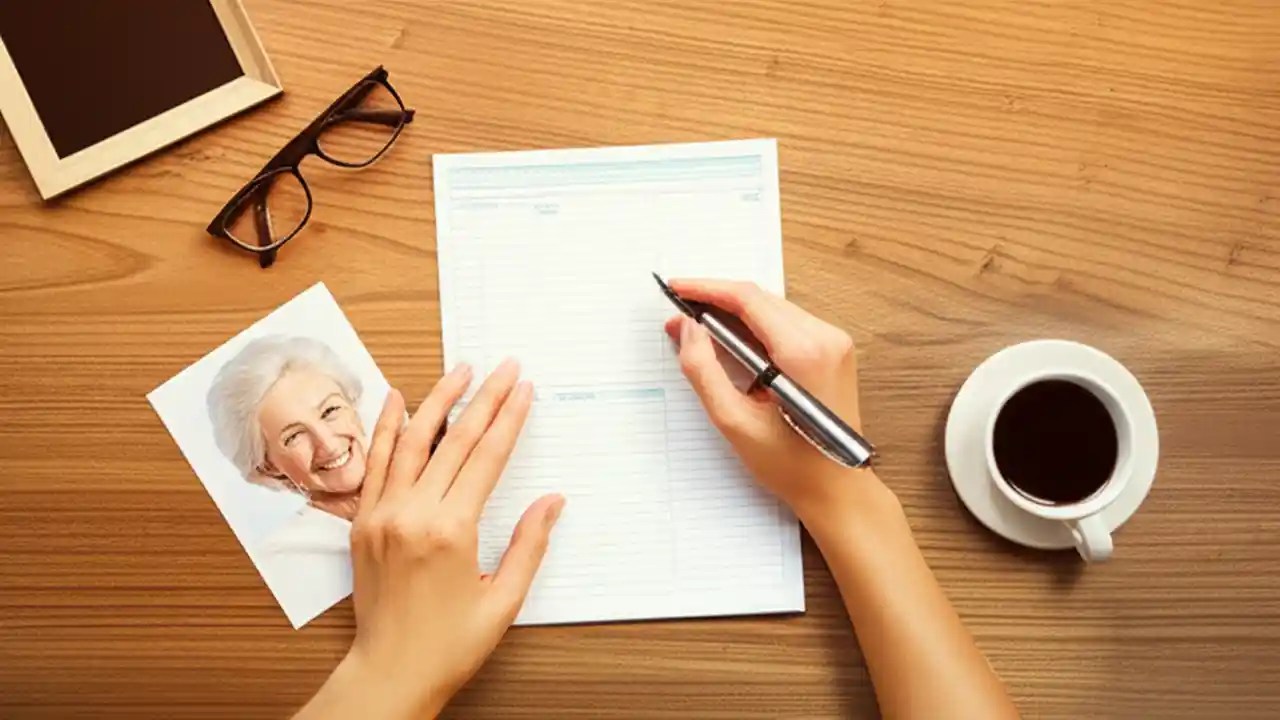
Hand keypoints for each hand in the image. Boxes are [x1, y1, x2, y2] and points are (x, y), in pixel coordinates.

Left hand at [296, 360, 563, 719]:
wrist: (388, 673)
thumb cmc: (447, 646)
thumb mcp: (502, 601)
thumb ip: (529, 546)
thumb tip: (552, 502)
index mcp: (451, 531)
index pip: (486, 457)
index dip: (509, 418)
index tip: (523, 388)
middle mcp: (413, 514)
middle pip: (455, 440)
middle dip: (484, 398)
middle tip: (503, 366)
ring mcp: (382, 514)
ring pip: (412, 441)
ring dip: (437, 400)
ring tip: (459, 370)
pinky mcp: (362, 522)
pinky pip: (375, 463)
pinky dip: (386, 428)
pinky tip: (396, 400)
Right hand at [664, 279, 880, 527]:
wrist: (837, 489)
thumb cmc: (793, 465)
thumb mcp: (735, 421)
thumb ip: (704, 370)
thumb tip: (688, 330)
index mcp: (804, 353)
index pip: (748, 299)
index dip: (707, 289)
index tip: (677, 288)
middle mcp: (825, 339)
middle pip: (761, 299)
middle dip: (716, 301)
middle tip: (680, 313)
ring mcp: (834, 343)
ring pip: (773, 308)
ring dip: (734, 312)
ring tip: (698, 327)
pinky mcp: (833, 350)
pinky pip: (787, 323)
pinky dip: (755, 325)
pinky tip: (730, 339)